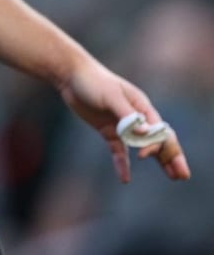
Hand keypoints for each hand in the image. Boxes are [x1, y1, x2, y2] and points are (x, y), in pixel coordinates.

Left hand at [58, 57, 189, 182]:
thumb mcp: (111, 96)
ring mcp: (122, 126)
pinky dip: (123, 164)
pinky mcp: (108, 131)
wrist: (71, 76)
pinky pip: (119, 151)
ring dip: (157, 161)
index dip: (156, 145)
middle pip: (157, 140)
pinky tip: (125, 178)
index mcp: (141, 106)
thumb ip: (127, 115)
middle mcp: (136, 117)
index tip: (144, 155)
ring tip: (172, 177)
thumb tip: (145, 133)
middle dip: (171, 157)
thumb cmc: (93, 81)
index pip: (157, 130)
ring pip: (142, 147)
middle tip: (182, 175)